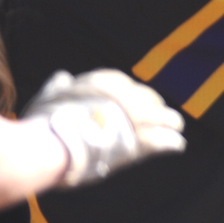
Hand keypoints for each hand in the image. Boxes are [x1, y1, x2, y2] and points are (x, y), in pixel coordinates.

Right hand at [21, 69, 185, 186]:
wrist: (51, 145)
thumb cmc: (46, 122)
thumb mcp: (48, 97)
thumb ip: (58, 86)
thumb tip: (63, 76)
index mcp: (106, 83)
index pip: (127, 85)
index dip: (132, 96)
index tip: (134, 103)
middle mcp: (127, 98)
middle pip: (152, 100)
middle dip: (156, 109)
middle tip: (159, 118)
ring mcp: (138, 120)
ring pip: (168, 118)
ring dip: (172, 124)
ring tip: (175, 130)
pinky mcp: (144, 142)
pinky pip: (168, 141)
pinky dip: (173, 144)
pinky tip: (177, 146)